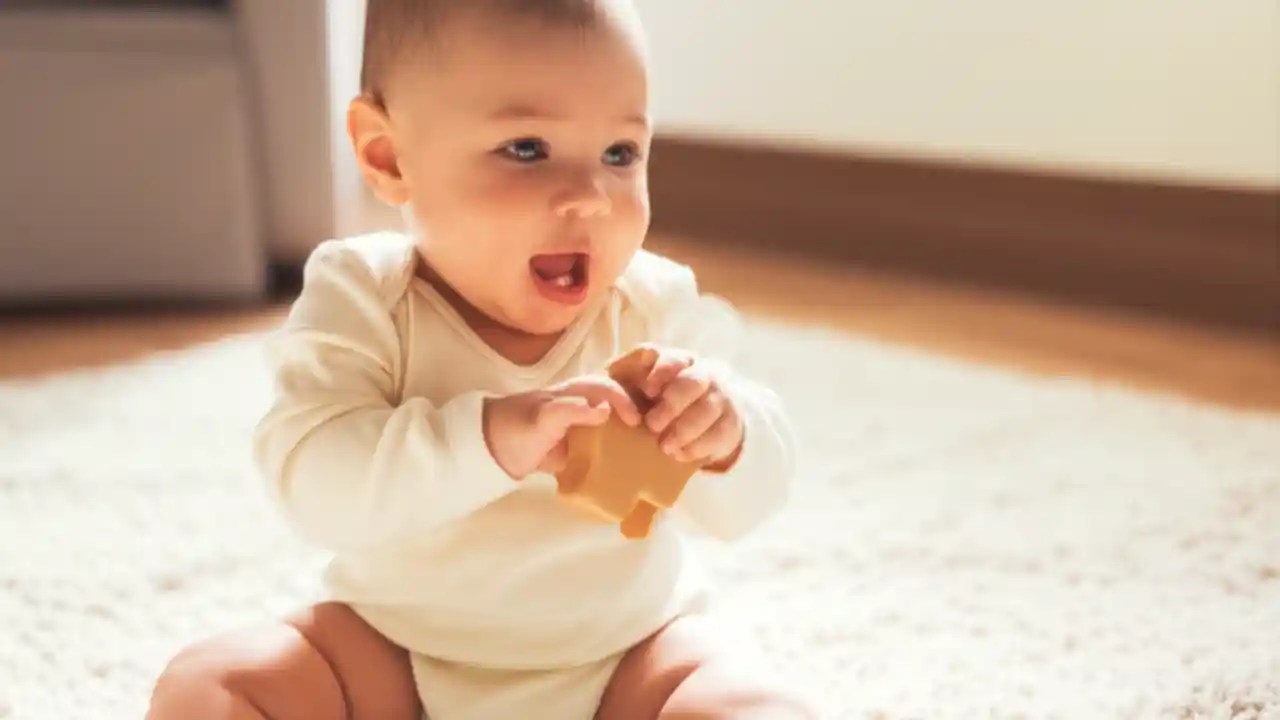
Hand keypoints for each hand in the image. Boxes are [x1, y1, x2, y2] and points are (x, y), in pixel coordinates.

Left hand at [483, 375, 642, 479]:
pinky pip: (603, 446)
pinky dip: (619, 451)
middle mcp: (581, 406)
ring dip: (631, 431)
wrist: (488, 452)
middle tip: (656, 430)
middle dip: (639, 410)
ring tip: (652, 446)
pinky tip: (632, 464)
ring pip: (613, 422)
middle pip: (617, 402)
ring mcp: (580, 427)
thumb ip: (571, 411)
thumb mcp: (542, 419)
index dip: (624, 400)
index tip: (636, 421)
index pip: (606, 388)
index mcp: (573, 393)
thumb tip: (606, 410)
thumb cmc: (514, 430)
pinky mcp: (577, 449)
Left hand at [638, 345, 744, 469]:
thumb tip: (630, 369)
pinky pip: (719, 434)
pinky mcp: (732, 422)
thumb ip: (629, 373)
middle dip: (672, 405)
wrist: (701, 420)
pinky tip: (680, 454)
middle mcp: (705, 373)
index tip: (648, 392)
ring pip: (708, 409)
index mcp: (680, 361)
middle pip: (693, 382)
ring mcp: (722, 397)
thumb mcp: (640, 385)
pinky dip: (697, 447)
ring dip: (684, 430)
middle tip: (652, 425)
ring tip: (665, 447)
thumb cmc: (658, 400)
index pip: (674, 358)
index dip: (662, 373)